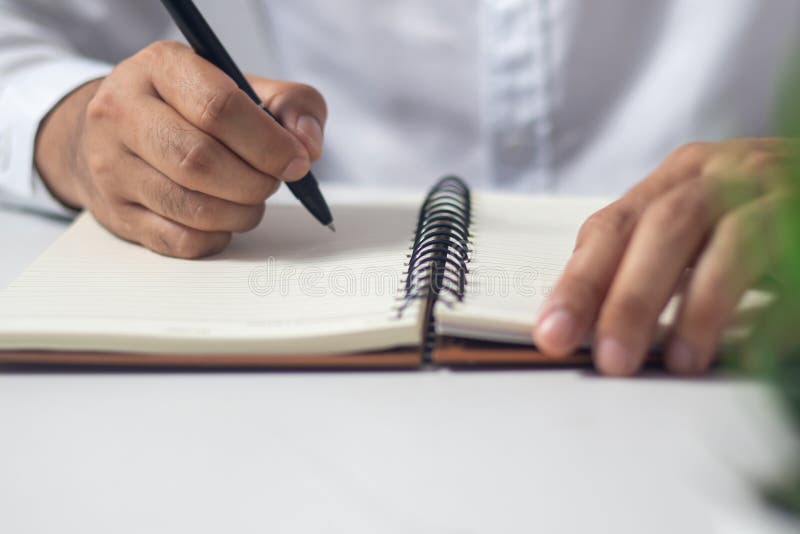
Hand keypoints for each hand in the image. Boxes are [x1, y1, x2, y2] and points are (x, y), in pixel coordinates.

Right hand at [35, 40, 326, 257]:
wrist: (111, 130)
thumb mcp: (243, 86)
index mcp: (161, 67)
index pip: (218, 107)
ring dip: (240, 213)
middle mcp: (123, 111)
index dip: (268, 143)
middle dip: (254, 181)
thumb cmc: (191, 108)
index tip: (297, 162)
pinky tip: (222, 220)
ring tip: (250, 200)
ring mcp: (111, 165)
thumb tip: (308, 146)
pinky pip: (179, 241)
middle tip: (271, 182)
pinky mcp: (115, 212)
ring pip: (191, 207)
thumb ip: (291, 105)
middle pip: (200, 161)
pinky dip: (216, 237)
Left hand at [534, 139, 797, 375]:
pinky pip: (794, 258)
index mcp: (677, 179)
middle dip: (630, 298)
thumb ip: (644, 260)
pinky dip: (774, 313)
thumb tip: (583, 323)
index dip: (579, 282)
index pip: (612, 227)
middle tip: (611, 359)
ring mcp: (777, 192)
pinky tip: (751, 351)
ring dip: (701, 307)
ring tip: (681, 362)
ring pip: (731, 240)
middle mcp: (722, 175)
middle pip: (662, 228)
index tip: (552, 334)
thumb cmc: (758, 214)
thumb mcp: (694, 227)